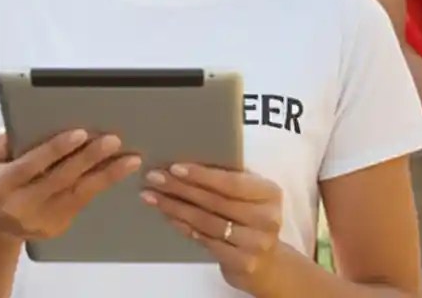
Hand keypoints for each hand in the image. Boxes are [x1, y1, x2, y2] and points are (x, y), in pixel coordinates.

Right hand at [0, 130, 140, 241]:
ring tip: (130, 160)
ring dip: (107, 175)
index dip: (56, 149)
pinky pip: (82, 203)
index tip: (80, 133)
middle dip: (90, 158)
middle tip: (113, 141)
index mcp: (0, 184)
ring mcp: (41, 220)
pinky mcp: (56, 228)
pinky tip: (117, 172)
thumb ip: (4, 141)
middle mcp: (21, 205)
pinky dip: (100, 185)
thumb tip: (27, 120)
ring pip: (79, 194)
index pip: (32, 164)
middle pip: (61, 179)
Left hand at [143, 163, 283, 294]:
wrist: (266, 261)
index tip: (174, 167)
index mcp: (269, 193)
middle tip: (154, 178)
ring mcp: (256, 243)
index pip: (232, 182)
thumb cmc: (250, 216)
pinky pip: (205, 240)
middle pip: (215, 201)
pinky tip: (167, 216)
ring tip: (151, 196)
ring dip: (175, 208)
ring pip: (206, 222)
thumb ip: (229, 177)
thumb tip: (185, 160)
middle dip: (180, 188)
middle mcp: (267, 218)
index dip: (202, 175)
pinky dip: (184, 227)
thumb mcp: (250, 193)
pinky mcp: (242, 262)